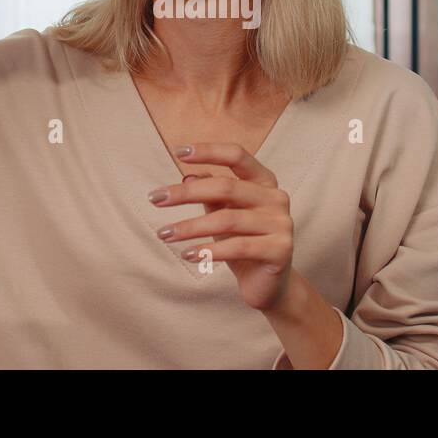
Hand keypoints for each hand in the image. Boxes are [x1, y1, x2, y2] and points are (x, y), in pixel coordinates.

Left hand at [149, 143, 293, 309]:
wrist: (270, 286)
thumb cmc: (243, 243)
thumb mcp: (224, 215)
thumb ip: (211, 195)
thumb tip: (187, 177)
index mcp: (265, 181)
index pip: (237, 155)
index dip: (208, 151)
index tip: (178, 152)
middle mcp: (277, 198)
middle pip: (226, 187)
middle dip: (186, 193)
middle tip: (155, 199)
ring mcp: (281, 224)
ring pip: (227, 219)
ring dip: (190, 227)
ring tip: (164, 234)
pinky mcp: (279, 250)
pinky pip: (237, 247)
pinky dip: (209, 250)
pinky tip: (188, 255)